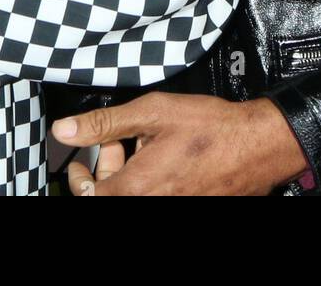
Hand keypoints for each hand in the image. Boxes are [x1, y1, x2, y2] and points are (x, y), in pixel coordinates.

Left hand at [53, 93, 307, 195]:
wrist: (258, 146)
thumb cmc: (208, 127)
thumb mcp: (152, 113)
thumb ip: (104, 123)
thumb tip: (62, 129)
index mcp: (137, 188)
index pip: (90, 196)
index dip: (80, 178)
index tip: (81, 159)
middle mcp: (154, 205)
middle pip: (114, 197)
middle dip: (108, 169)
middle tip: (118, 141)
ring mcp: (175, 208)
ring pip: (138, 197)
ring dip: (132, 176)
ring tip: (146, 145)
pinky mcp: (192, 207)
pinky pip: (162, 197)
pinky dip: (155, 183)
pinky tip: (166, 160)